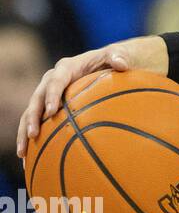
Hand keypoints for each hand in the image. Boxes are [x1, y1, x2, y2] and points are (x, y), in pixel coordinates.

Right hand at [16, 42, 143, 159]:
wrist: (106, 63)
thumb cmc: (112, 59)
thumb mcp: (117, 55)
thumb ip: (119, 57)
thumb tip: (122, 64)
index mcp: (66, 68)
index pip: (55, 81)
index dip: (52, 95)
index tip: (52, 111)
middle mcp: (51, 80)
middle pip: (36, 99)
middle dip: (32, 117)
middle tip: (33, 135)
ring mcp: (48, 93)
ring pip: (30, 113)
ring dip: (25, 131)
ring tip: (22, 153)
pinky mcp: (48, 105)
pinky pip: (36, 121)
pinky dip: (31, 137)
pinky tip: (28, 157)